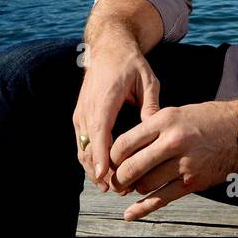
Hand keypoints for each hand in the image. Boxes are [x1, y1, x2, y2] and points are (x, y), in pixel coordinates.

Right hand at [72, 39, 160, 192]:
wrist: (108, 48)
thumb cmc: (130, 63)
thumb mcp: (147, 80)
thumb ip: (150, 104)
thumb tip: (157, 127)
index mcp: (104, 99)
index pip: (100, 132)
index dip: (101, 156)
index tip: (105, 177)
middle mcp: (87, 109)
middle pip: (88, 148)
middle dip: (100, 171)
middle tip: (120, 189)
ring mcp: (80, 114)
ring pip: (82, 149)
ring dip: (94, 169)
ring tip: (113, 186)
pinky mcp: (79, 117)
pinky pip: (82, 144)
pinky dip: (90, 160)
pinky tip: (104, 173)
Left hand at [108, 100, 237, 221]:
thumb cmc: (208, 119)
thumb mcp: (178, 113)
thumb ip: (153, 128)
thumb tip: (125, 149)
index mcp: (166, 120)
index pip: (125, 143)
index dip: (112, 157)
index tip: (111, 161)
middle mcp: (173, 141)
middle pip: (131, 168)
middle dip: (119, 178)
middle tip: (116, 181)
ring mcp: (184, 164)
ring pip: (144, 185)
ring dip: (135, 189)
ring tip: (133, 186)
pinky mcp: (192, 182)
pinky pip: (161, 199)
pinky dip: (143, 209)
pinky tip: (131, 213)